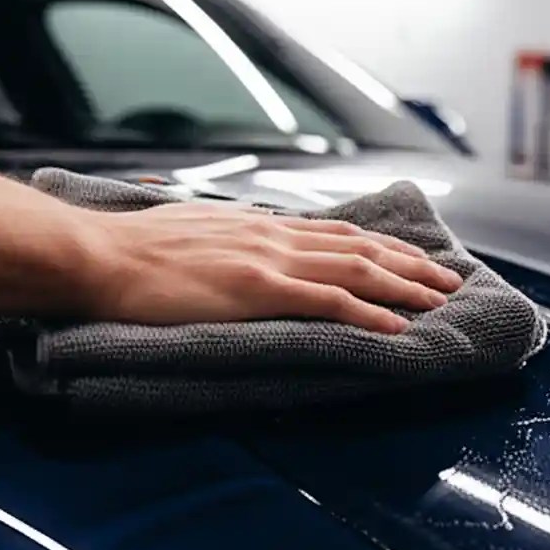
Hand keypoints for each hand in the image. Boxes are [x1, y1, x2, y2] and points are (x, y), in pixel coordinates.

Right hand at [79, 203, 463, 331]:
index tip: (413, 257)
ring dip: (405, 287)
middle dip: (411, 265)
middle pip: (361, 247)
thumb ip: (228, 235)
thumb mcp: (192, 227)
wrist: (100, 254)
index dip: (382, 244)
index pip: (338, 231)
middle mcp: (274, 234)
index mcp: (259, 223)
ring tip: (439, 302)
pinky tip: (397, 326)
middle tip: (449, 280)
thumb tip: (243, 240)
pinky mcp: (258, 290)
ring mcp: (270, 260)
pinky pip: (328, 300)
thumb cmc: (134, 247)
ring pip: (356, 269)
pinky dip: (369, 312)